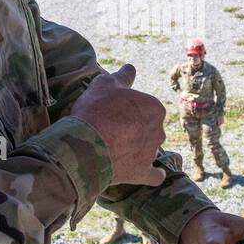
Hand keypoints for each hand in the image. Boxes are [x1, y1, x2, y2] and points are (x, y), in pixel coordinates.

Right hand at [70, 65, 166, 186]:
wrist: (84, 147)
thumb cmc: (94, 111)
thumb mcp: (104, 85)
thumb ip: (121, 77)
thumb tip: (130, 68)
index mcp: (154, 107)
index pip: (144, 106)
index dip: (128, 109)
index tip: (113, 112)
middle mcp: (159, 129)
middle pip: (148, 127)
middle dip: (135, 129)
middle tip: (112, 130)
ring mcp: (152, 153)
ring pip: (148, 148)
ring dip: (138, 149)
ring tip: (114, 149)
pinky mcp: (143, 172)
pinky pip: (153, 175)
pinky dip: (151, 173)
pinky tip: (148, 172)